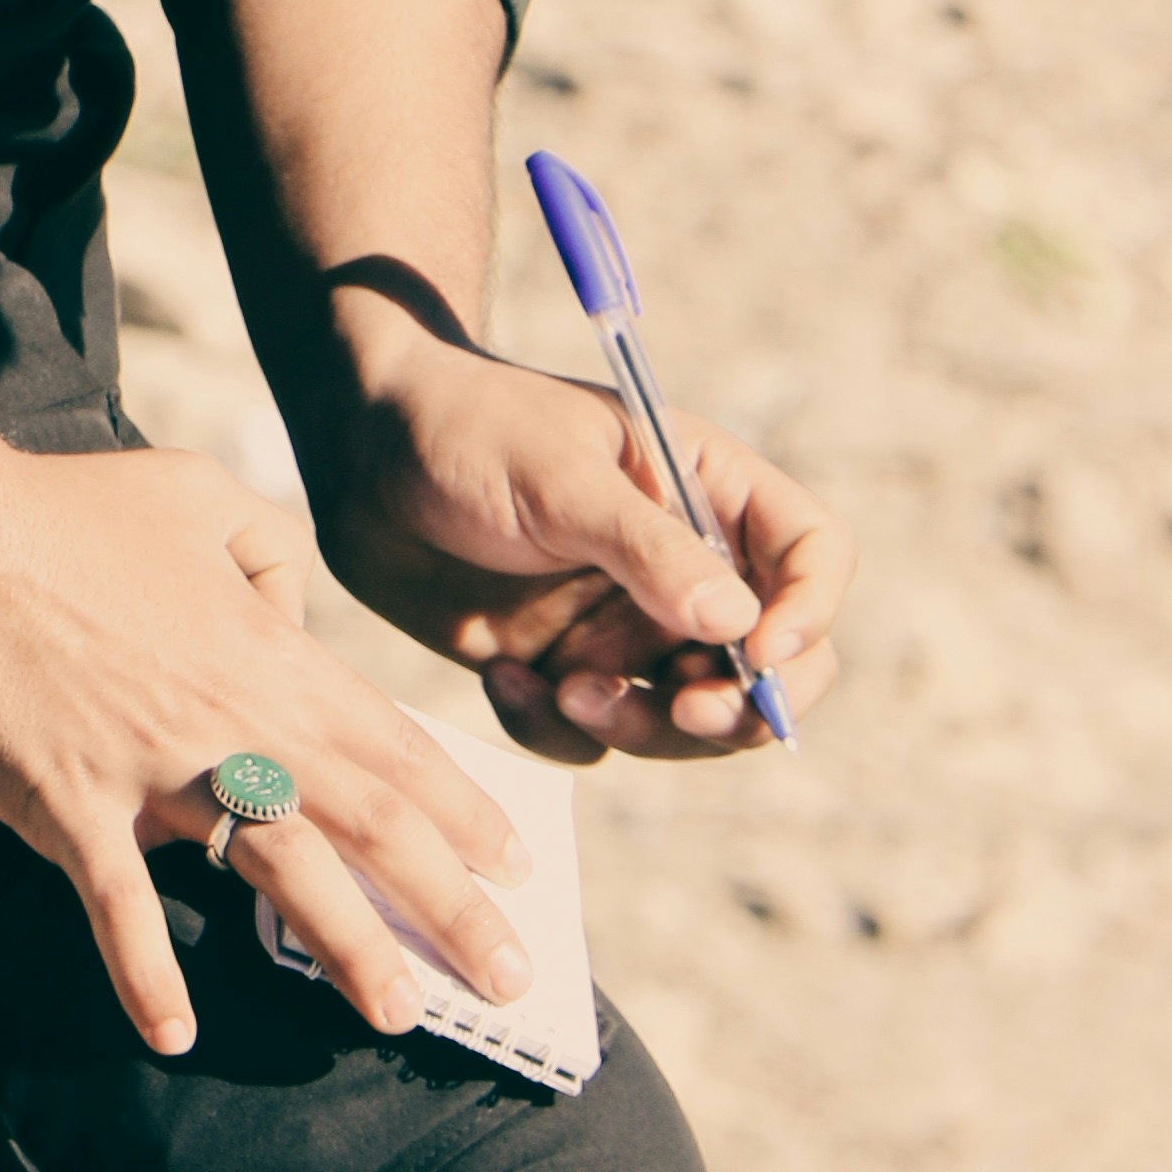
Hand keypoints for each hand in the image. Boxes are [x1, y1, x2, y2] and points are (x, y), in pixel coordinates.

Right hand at [0, 439, 537, 1060]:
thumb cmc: (65, 506)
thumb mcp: (199, 493)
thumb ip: (272, 556)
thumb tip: (296, 618)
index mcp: (270, 651)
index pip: (392, 746)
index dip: (462, 813)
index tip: (516, 869)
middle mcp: (232, 717)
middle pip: (368, 822)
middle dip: (448, 905)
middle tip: (508, 976)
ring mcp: (151, 766)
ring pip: (275, 867)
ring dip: (342, 946)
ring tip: (396, 1013)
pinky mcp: (67, 801)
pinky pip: (117, 903)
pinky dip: (143, 972)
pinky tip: (172, 1034)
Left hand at [309, 309, 854, 770]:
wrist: (358, 457)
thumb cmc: (465, 430)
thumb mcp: (558, 477)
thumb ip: (649, 550)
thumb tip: (739, 627)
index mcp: (710, 492)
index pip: (813, 556)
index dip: (809, 612)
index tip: (759, 653)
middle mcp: (685, 568)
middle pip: (771, 666)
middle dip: (737, 705)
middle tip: (684, 712)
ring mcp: (628, 627)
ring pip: (687, 721)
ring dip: (639, 726)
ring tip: (563, 689)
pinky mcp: (565, 672)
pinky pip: (593, 741)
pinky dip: (555, 731)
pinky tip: (499, 678)